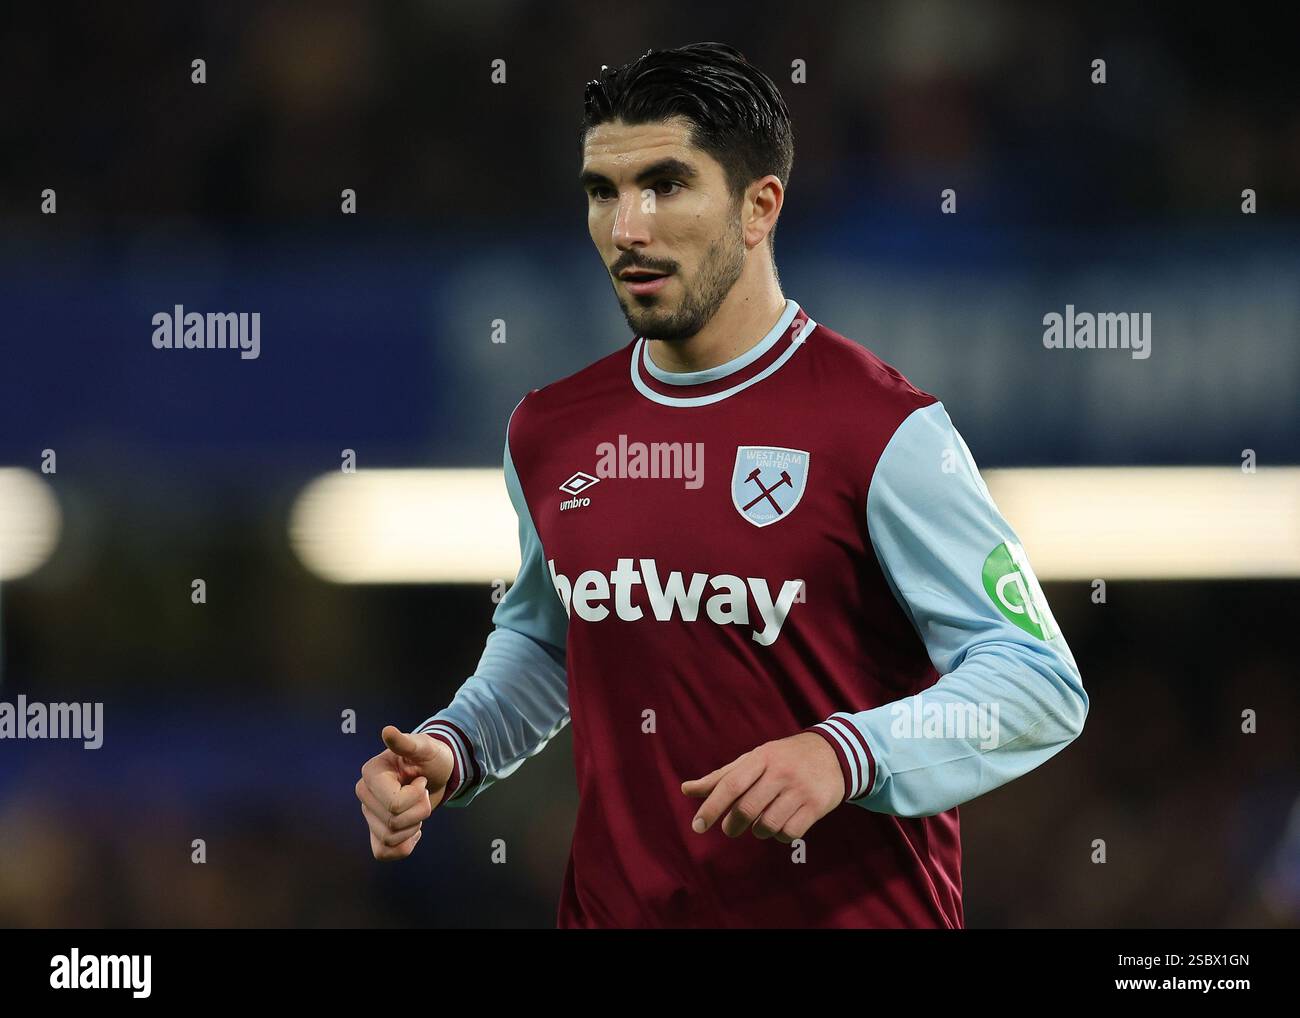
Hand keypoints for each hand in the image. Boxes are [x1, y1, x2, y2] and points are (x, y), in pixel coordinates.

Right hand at [356, 725, 454, 860]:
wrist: (436, 774)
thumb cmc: (431, 757)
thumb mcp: (425, 748)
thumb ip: (406, 742)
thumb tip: (388, 731)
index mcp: (371, 774)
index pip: (394, 805)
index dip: (417, 797)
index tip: (421, 781)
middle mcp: (364, 794)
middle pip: (393, 823)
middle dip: (419, 811)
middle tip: (423, 793)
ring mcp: (368, 814)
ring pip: (391, 839)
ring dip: (414, 826)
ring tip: (417, 806)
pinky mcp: (376, 831)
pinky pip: (384, 853)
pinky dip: (404, 845)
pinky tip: (414, 830)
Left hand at [681, 732, 844, 843]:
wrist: (833, 753)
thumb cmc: (783, 758)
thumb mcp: (753, 760)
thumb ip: (721, 777)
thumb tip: (686, 790)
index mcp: (761, 758)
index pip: (730, 785)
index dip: (711, 807)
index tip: (698, 826)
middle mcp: (780, 772)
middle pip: (747, 809)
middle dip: (732, 825)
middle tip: (730, 828)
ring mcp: (800, 789)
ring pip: (767, 825)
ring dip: (758, 830)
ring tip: (761, 821)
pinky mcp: (817, 806)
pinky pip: (789, 833)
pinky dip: (780, 835)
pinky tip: (781, 824)